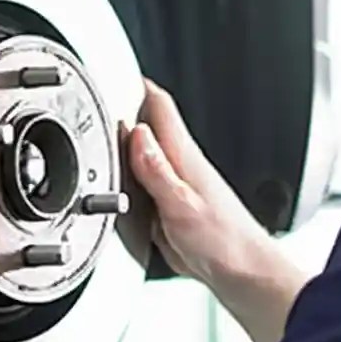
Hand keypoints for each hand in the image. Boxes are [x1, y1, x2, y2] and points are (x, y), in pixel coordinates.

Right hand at [126, 78, 310, 341]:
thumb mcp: (182, 205)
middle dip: (124, 109)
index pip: (160, 106)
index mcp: (184, 156)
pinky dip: (130, 173)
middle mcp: (181, 164)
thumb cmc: (222, 241)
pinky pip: (146, 179)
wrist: (241, 271)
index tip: (116, 69)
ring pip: (145, 152)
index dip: (137, 83)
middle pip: (149, 125)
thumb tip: (136, 133)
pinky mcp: (171, 205)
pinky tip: (119, 179)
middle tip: (99, 97)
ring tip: (101, 131)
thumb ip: (157, 170)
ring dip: (125, 141)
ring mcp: (177, 183)